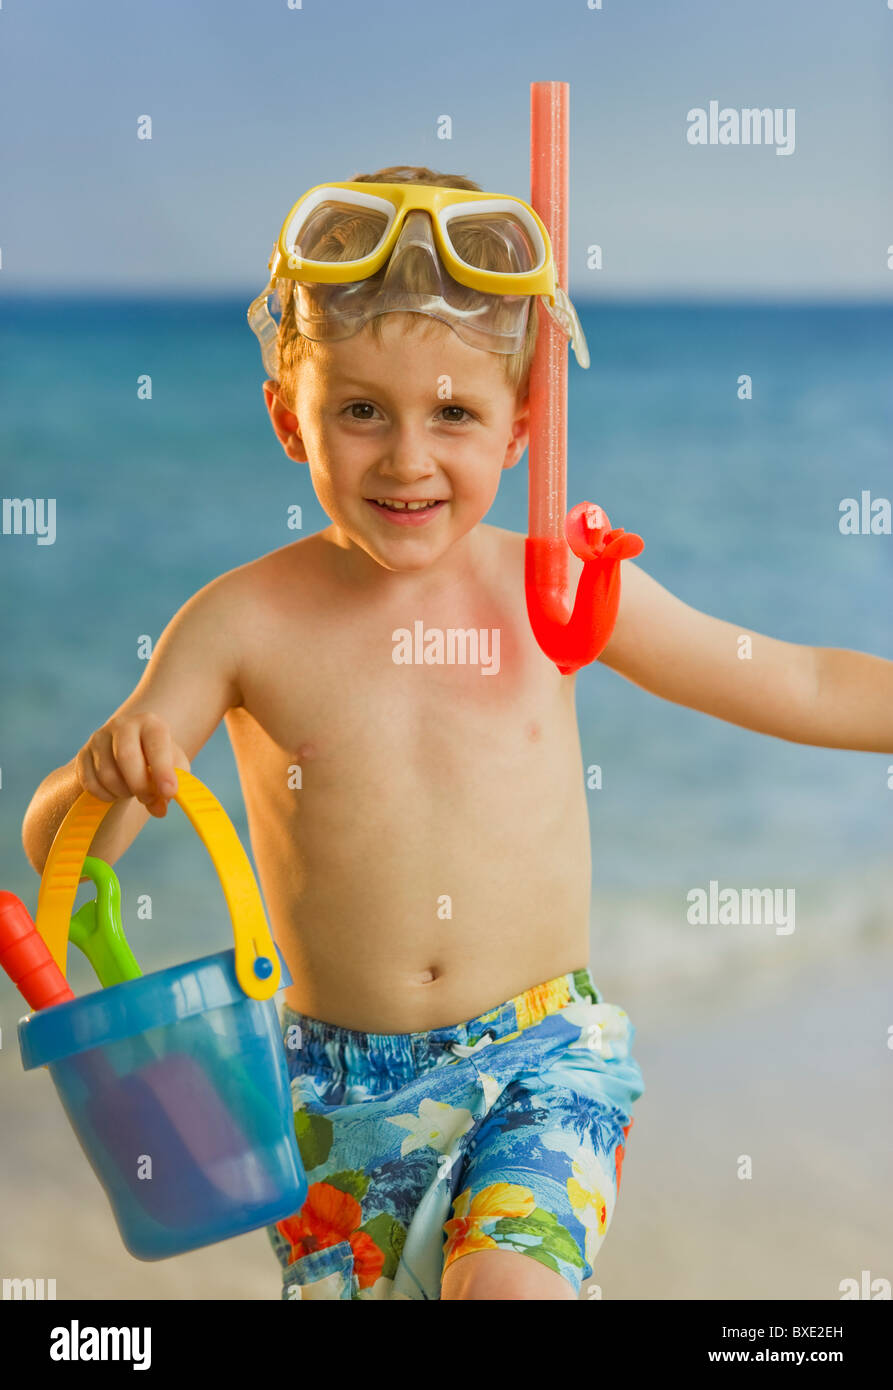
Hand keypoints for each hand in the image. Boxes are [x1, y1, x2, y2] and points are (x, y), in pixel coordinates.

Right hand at [75, 713, 190, 816]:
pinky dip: (106, 796)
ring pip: (107, 774)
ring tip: (132, 791)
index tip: (169, 792)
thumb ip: (173, 786)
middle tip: (148, 799)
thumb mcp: (173, 766)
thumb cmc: (156, 759)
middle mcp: (122, 725)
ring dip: (123, 792)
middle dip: (140, 785)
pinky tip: (116, 793)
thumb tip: (159, 809)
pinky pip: (91, 783)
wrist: (129, 751)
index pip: (156, 745)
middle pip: (126, 757)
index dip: (163, 770)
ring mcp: (99, 739)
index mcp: (150, 724)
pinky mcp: (83, 755)